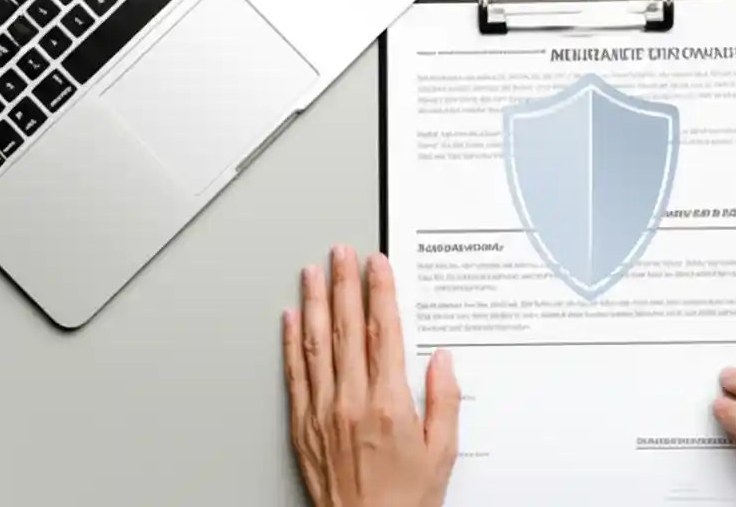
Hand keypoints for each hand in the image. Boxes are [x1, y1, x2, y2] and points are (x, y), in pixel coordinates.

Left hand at [283, 247, 460, 506]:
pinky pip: (295, 374)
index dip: (380, 292)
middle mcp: (351, 402)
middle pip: (347, 328)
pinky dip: (291, 343)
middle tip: (342, 253)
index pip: (384, 332)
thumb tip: (441, 360)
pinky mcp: (302, 427)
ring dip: (315, 303)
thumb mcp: (442, 451)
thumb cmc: (405, 501)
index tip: (378, 265)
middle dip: (345, 284)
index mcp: (389, 404)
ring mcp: (322, 413)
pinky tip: (291, 319)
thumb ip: (444, 400)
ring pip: (316, 344)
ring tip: (312, 272)